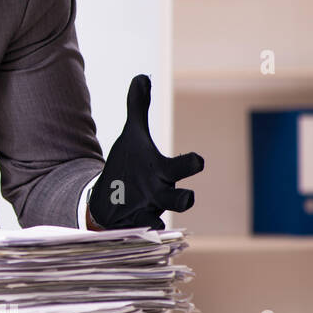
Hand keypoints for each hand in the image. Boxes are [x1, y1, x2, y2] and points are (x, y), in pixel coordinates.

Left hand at [88, 74, 204, 229]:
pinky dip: (134, 234)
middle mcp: (161, 192)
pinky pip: (137, 235)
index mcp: (163, 171)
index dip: (192, 163)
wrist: (114, 197)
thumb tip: (141, 76)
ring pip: (161, 222)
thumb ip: (138, 107)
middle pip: (181, 199)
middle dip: (184, 197)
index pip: (185, 166)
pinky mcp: (130, 226)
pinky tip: (128, 230)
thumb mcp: (132, 135)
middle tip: (187, 196)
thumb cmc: (130, 165)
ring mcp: (148, 212)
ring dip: (157, 218)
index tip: (198, 160)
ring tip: (151, 219)